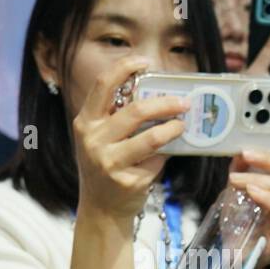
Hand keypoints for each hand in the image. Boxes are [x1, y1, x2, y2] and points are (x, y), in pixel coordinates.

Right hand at [73, 57, 188, 223]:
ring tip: (183, 125)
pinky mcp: (128, 180)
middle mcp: (93, 139)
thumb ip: (120, 119)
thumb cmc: (108, 166)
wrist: (101, 207)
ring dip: (173, 129)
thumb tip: (160, 98)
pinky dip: (167, 154)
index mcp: (86, 121)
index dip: (124, 68)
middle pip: (135, 111)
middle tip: (183, 102)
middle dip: (165, 103)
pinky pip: (157, 161)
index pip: (103, 85)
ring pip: (151, 138)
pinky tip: (172, 151)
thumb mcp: (103, 138)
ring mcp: (109, 161)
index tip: (145, 61)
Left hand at [228, 122, 269, 266]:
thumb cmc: (242, 226)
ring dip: (259, 178)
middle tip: (245, 153)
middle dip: (267, 159)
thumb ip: (241, 174)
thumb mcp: (238, 194)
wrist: (238, 259)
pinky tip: (252, 191)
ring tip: (236, 179)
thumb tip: (236, 154)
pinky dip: (266, 196)